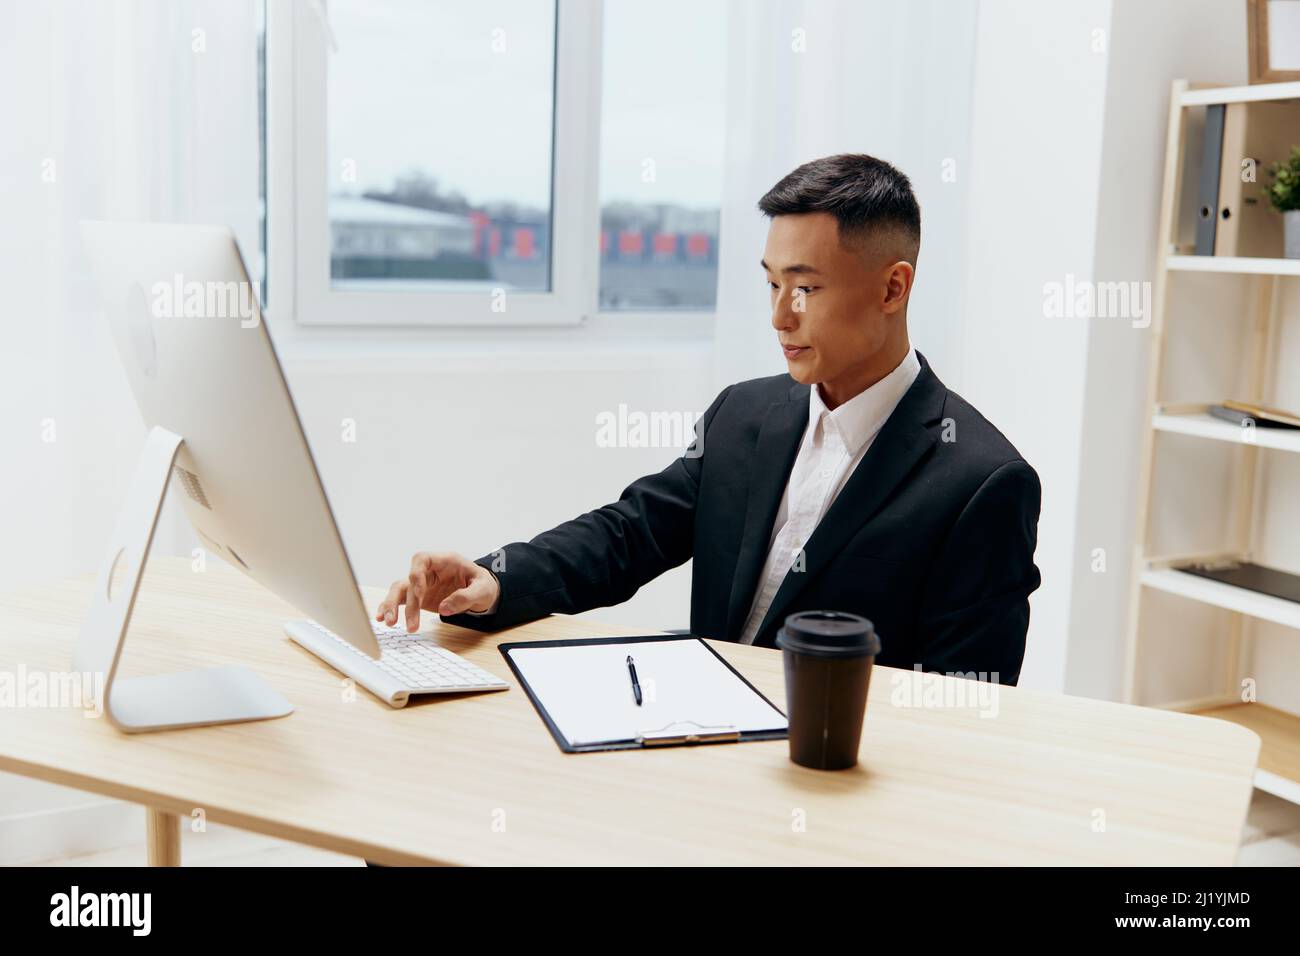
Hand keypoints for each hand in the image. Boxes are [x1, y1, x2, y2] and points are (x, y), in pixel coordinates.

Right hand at [375, 551, 499, 631]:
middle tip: (401, 622)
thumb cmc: (482, 585)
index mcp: (444, 560)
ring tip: (389, 623)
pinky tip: (382, 619)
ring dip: (391, 605)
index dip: (416, 576)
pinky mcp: (418, 597)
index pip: (421, 559)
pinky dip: (390, 608)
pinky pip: (400, 600)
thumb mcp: (482, 590)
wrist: (482, 592)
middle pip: (407, 579)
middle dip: (402, 600)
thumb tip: (444, 609)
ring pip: (399, 590)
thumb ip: (465, 597)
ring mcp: (422, 584)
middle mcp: (429, 571)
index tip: (419, 596)